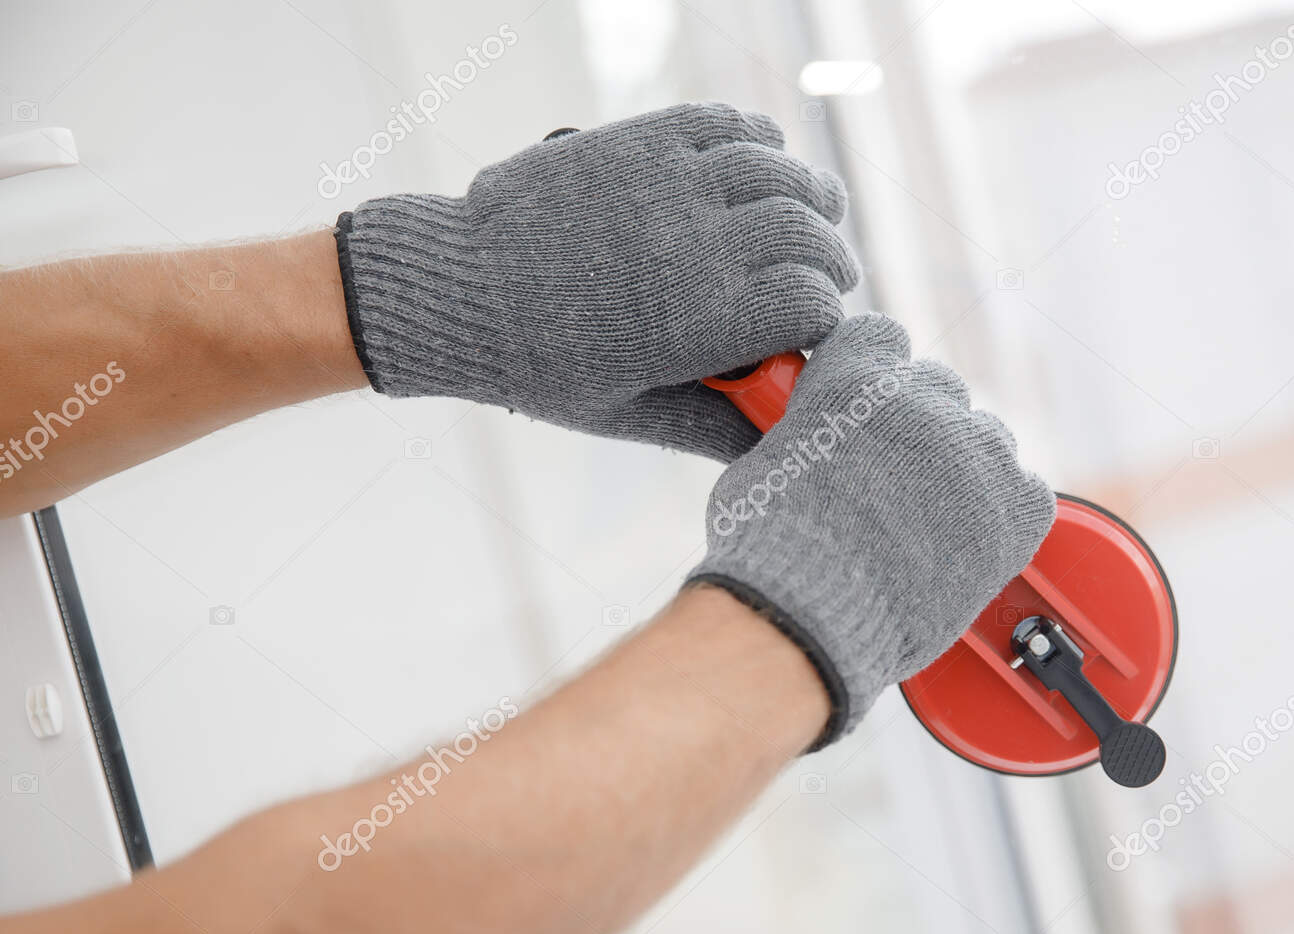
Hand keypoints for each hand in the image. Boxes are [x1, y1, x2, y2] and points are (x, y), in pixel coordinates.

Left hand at [334, 103, 858, 459]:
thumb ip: (709, 427)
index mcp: (698, 323)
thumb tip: (773, 448)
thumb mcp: (628, 413)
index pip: (812, 302)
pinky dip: (764, 142)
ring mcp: (671, 185)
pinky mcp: (645, 142)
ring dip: (811, 197)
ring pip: (783, 171)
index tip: (815, 324)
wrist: (462, 289)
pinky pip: (733, 125)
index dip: (827, 315)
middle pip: (809, 234)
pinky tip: (764, 165)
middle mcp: (696, 247)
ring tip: (812, 218)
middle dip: (832, 259)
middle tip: (827, 275)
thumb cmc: (542, 365)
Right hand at [689, 313, 1055, 743]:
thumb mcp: (764, 465)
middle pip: (941, 388)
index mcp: (854, 380)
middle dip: (920, 427)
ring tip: (926, 526)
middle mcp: (922, 404)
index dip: (875, 376)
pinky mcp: (1015, 511)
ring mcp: (975, 456)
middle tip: (894, 481)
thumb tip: (816, 440)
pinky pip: (1026, 493)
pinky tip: (965, 544)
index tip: (867, 409)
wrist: (808, 620)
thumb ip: (807, 433)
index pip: (884, 338)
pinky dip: (1002, 515)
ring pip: (986, 440)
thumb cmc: (769, 554)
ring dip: (962, 471)